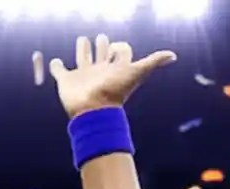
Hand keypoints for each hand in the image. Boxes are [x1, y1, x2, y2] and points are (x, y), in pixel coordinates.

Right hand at [50, 35, 176, 118]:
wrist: (94, 110)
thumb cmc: (115, 91)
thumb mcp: (136, 73)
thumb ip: (153, 62)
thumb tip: (173, 55)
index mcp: (115, 68)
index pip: (120, 54)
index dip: (121, 48)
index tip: (119, 46)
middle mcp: (100, 71)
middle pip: (102, 54)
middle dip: (102, 45)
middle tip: (102, 38)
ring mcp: (83, 75)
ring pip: (82, 58)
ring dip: (83, 49)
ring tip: (83, 40)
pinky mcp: (66, 81)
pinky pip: (60, 71)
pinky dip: (56, 67)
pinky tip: (56, 62)